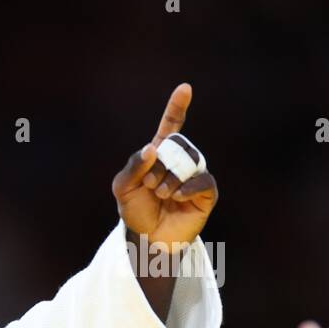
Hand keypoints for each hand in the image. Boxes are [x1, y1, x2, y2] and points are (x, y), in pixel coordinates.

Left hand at [112, 83, 218, 248]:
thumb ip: (133, 166)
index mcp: (160, 154)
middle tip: (149, 185)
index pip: (171, 126)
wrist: (146, 239)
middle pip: (177, 147)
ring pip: (189, 163)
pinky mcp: (205, 194)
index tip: (185, 88)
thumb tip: (153, 148)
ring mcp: (194, 176)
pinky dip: (187, 188)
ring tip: (159, 194)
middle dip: (159, 166)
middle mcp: (179, 161)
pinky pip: (203, 181)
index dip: (177, 107)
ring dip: (170, 180)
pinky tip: (176, 196)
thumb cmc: (135, 211)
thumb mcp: (123, 188)